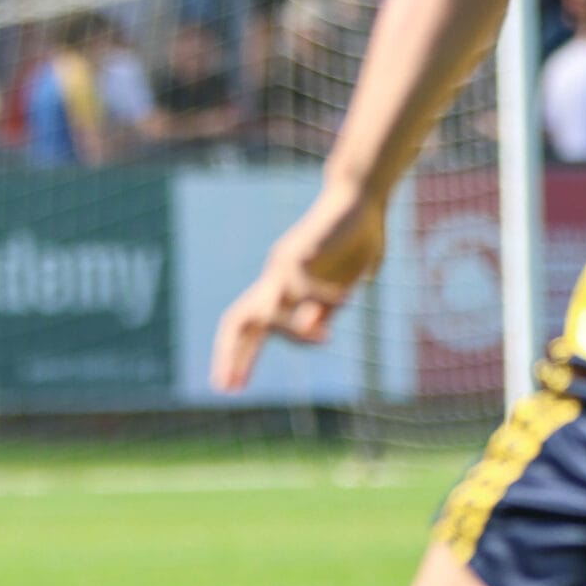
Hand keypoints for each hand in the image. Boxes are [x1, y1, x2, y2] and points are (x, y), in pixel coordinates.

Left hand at [209, 182, 385, 392]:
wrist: (358, 197)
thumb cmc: (351, 242)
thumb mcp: (340, 287)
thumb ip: (325, 311)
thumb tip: (313, 334)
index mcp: (282, 291)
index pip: (248, 330)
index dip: (238, 358)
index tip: (231, 388)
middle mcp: (275, 280)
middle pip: (239, 321)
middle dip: (231, 355)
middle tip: (227, 386)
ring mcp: (284, 265)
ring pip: (268, 310)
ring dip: (292, 332)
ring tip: (324, 341)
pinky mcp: (300, 249)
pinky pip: (300, 284)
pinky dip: (319, 298)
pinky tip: (343, 299)